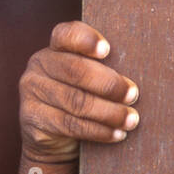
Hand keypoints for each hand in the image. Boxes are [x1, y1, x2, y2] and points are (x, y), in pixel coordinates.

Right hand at [19, 21, 138, 163]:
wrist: (55, 138)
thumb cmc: (84, 97)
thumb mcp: (90, 78)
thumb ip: (104, 68)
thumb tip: (141, 73)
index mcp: (56, 47)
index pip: (66, 35)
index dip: (86, 40)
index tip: (107, 50)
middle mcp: (39, 64)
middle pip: (75, 70)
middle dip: (109, 84)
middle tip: (133, 94)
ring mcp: (32, 91)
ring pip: (75, 101)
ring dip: (109, 112)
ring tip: (131, 119)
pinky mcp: (33, 118)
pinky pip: (69, 125)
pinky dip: (98, 131)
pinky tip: (117, 134)